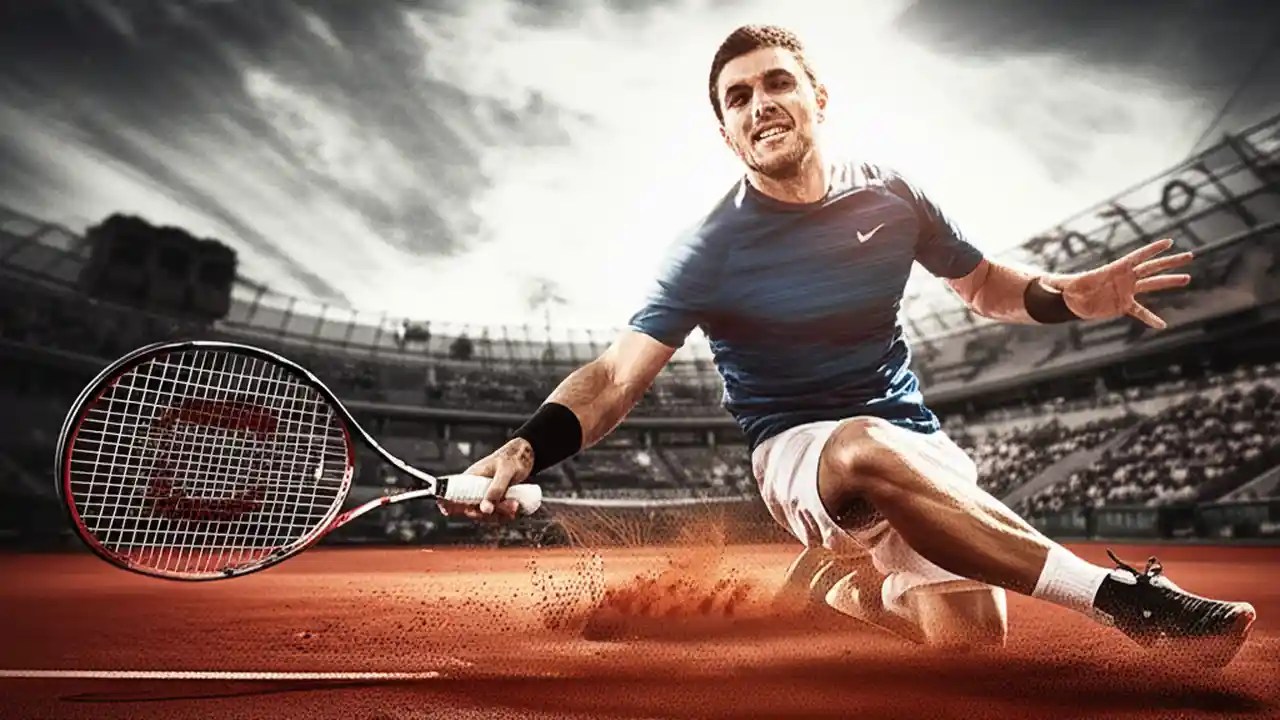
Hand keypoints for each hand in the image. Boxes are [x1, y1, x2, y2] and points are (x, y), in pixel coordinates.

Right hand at [436, 438, 533, 522]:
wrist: (525, 457)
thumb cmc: (511, 458)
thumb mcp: (504, 472)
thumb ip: (495, 490)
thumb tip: (484, 509)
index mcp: (469, 479)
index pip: (452, 496)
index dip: (451, 506)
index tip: (456, 511)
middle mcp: (474, 490)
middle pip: (472, 511)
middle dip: (490, 513)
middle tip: (509, 504)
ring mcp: (484, 497)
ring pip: (486, 516)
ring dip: (501, 514)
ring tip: (515, 504)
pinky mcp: (495, 502)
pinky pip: (497, 515)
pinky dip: (507, 514)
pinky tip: (516, 506)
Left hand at [1059, 238, 1192, 328]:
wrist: (1070, 300)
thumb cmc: (1067, 288)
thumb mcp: (1062, 285)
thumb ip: (1056, 283)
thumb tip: (1042, 283)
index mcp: (1113, 270)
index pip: (1136, 257)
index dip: (1152, 250)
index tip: (1169, 242)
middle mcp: (1124, 278)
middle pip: (1151, 268)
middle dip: (1169, 262)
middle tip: (1190, 256)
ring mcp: (1126, 291)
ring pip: (1152, 285)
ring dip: (1169, 281)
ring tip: (1188, 277)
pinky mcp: (1123, 305)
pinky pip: (1140, 312)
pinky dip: (1150, 318)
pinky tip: (1162, 325)